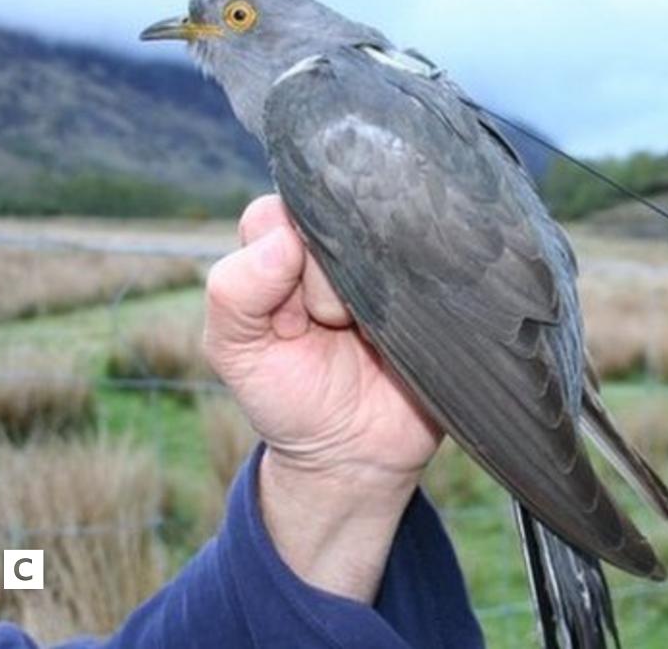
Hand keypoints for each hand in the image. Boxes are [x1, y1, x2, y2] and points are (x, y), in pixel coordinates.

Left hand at [203, 195, 442, 600]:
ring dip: (376, 292)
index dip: (283, 258)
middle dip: (329, 281)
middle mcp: (335, 246)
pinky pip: (434, 263)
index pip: (279, 212)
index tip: (291, 315)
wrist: (358, 454)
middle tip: (333, 327)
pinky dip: (418, 296)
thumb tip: (284, 239)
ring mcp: (387, 263)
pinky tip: (403, 330)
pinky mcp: (432, 286)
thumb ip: (233, 293)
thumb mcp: (235, 351)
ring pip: (384, 238)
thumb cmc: (288, 397)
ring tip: (368, 335)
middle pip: (334, 220)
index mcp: (281, 248)